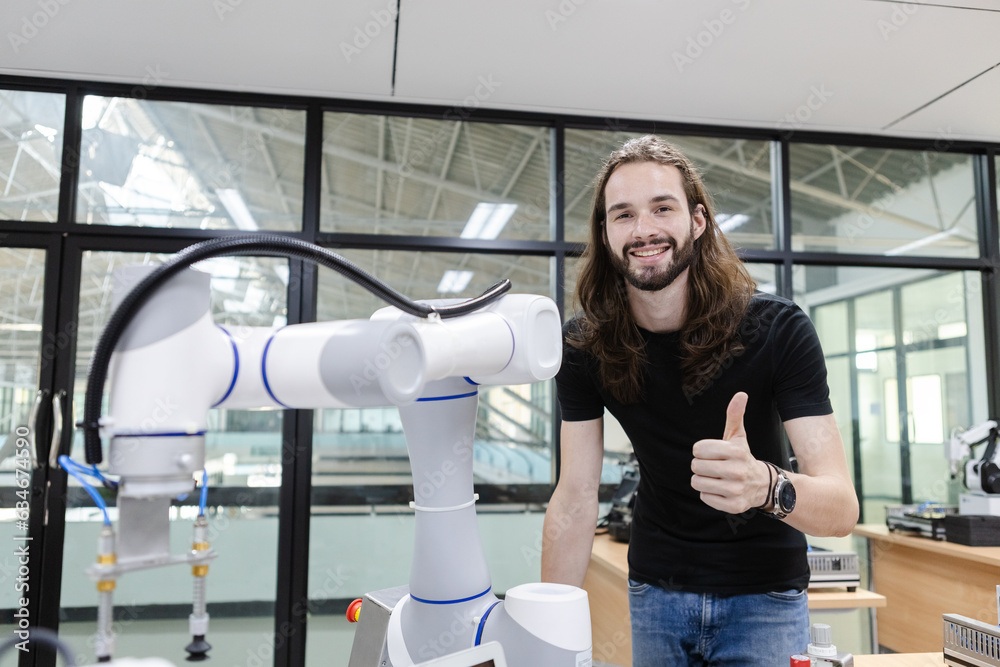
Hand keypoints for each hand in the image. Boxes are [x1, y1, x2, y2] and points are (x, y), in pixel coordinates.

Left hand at [690, 392, 769, 513]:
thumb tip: (741, 394)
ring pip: (697, 482)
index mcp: (735, 451)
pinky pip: (704, 497)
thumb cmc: (742, 457)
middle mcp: (737, 471)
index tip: (713, 453)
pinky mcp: (732, 506)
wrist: (762, 486)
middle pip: (695, 466)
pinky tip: (721, 490)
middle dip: (701, 465)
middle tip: (714, 467)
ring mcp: (735, 490)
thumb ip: (735, 415)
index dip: (702, 451)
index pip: (697, 449)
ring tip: (717, 478)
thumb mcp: (738, 437)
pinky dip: (709, 494)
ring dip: (703, 480)